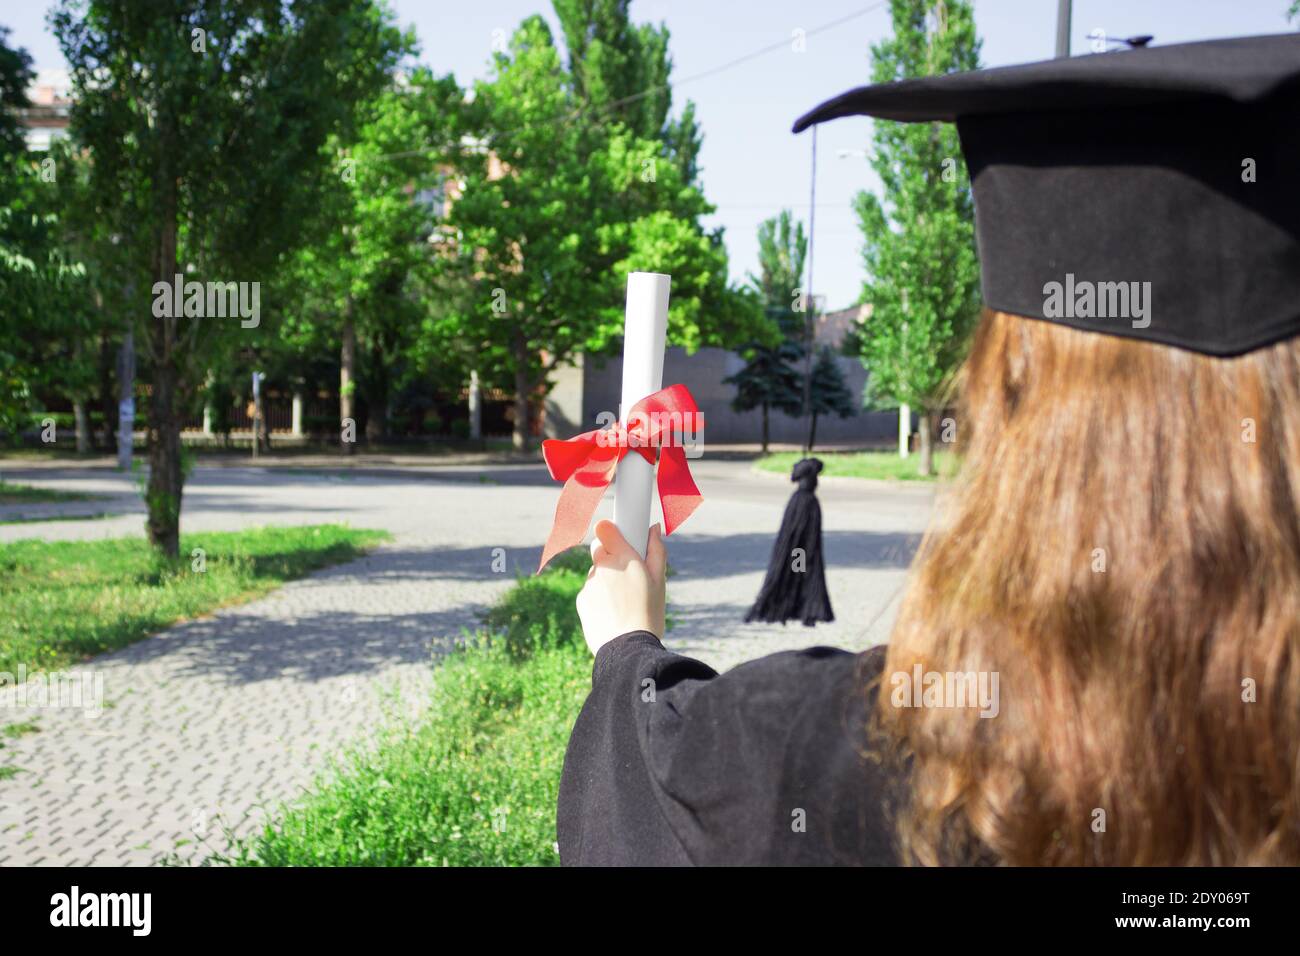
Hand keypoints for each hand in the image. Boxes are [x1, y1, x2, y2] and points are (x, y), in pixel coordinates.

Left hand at [576, 519, 666, 654]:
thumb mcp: (659, 581)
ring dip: (606, 579)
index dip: (611, 532)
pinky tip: (613, 612)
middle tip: (627, 572)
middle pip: (598, 548)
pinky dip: (599, 597)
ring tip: (624, 601)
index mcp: (623, 557)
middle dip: (610, 554)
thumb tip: (654, 529)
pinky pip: (591, 591)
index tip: (620, 538)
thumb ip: (656, 550)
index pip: (604, 528)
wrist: (627, 649)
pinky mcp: (582, 599)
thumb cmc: (649, 613)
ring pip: (596, 572)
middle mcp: (602, 566)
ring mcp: (589, 582)